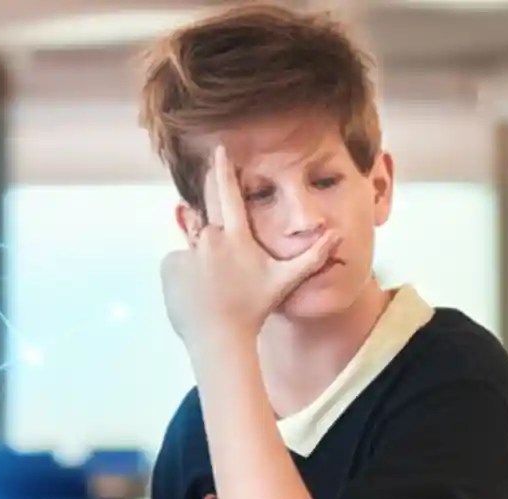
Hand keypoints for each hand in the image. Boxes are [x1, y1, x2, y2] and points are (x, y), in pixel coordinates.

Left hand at [160, 145, 341, 351]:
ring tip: (213, 282)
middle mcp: (209, 239)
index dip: (223, 169)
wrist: (220, 338)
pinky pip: (179, 262)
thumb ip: (311, 255)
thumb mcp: (285, 280)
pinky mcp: (170, 267)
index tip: (218, 150)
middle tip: (211, 216)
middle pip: (205, 212)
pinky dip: (186, 273)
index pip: (227, 193)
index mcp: (236, 237)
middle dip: (206, 205)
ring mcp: (187, 252)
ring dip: (201, 256)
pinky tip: (197, 291)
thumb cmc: (254, 309)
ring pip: (194, 245)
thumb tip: (338, 236)